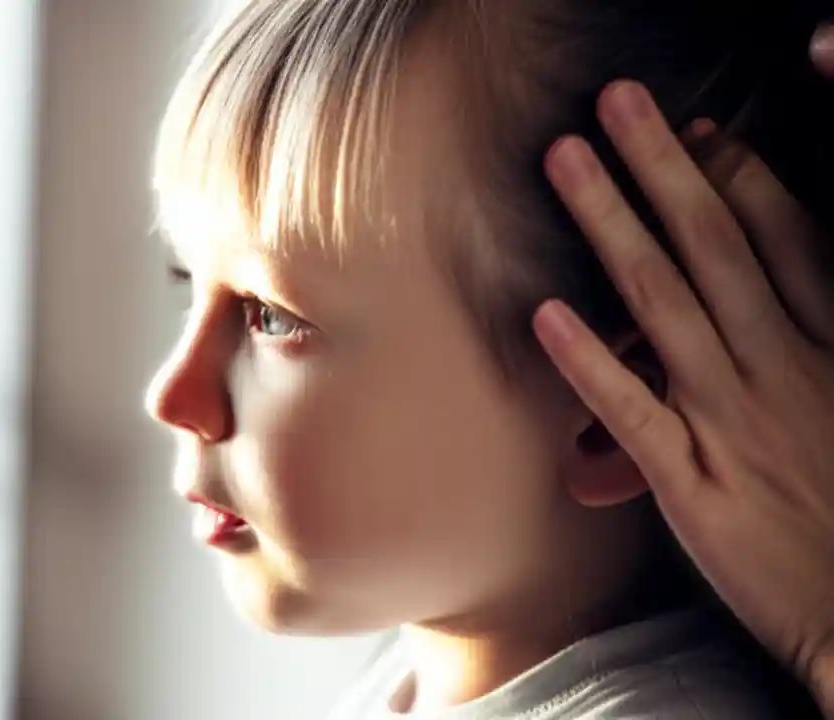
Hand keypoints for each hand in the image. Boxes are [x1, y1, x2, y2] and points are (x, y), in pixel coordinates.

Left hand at [532, 68, 833, 717]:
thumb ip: (805, 343)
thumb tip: (761, 287)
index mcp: (830, 351)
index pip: (783, 243)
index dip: (737, 177)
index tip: (695, 129)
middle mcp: (783, 373)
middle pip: (717, 249)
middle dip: (664, 169)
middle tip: (617, 101)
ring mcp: (736, 427)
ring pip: (668, 308)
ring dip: (612, 229)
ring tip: (566, 163)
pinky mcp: (696, 489)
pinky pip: (637, 415)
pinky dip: (593, 363)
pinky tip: (545, 315)